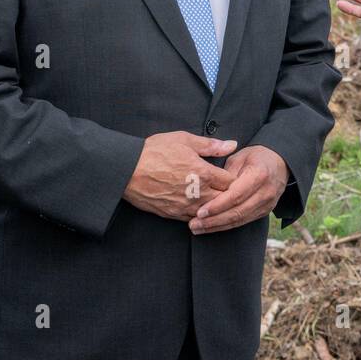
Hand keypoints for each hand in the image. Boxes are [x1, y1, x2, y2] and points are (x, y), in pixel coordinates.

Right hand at [123, 131, 238, 220]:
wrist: (126, 169)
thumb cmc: (154, 151)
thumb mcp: (184, 140)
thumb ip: (211, 145)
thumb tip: (232, 145)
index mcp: (203, 173)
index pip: (231, 182)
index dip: (234, 179)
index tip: (231, 175)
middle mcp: (197, 193)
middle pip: (224, 200)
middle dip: (228, 195)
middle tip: (226, 188)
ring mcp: (185, 206)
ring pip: (210, 212)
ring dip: (214, 206)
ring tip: (213, 198)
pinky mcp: (172, 214)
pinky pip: (193, 219)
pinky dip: (199, 215)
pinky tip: (198, 207)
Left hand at [188, 145, 288, 234]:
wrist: (280, 163)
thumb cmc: (256, 157)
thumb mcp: (240, 156)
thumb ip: (226, 173)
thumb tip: (210, 189)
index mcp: (259, 175)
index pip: (236, 195)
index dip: (217, 205)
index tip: (200, 211)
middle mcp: (266, 192)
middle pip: (237, 211)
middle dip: (214, 220)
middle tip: (194, 224)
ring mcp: (267, 204)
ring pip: (240, 220)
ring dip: (217, 226)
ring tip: (198, 228)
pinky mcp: (264, 212)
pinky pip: (244, 221)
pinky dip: (226, 226)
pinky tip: (211, 227)